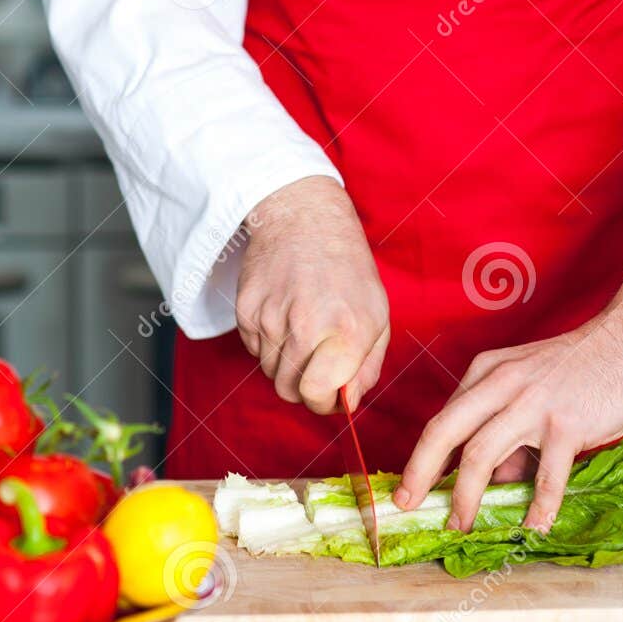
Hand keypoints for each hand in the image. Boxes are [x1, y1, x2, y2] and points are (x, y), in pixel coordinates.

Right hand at [235, 176, 390, 413]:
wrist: (304, 218)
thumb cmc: (348, 270)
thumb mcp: (377, 316)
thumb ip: (366, 368)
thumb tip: (348, 403)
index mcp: (346, 332)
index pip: (317, 396)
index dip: (324, 402)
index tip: (331, 393)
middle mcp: (305, 326)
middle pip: (289, 391)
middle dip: (304, 388)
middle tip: (318, 364)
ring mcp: (270, 318)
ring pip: (269, 372)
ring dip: (286, 364)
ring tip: (303, 330)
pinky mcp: (246, 310)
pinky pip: (253, 350)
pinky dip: (268, 343)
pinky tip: (285, 316)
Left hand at [395, 272, 622, 531]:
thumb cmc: (583, 368)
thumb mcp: (532, 390)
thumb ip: (510, 433)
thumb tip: (496, 482)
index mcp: (487, 373)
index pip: (444, 419)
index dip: (421, 457)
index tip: (409, 488)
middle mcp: (502, 384)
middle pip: (445, 432)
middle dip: (419, 472)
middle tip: (407, 505)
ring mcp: (534, 403)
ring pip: (482, 453)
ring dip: (466, 496)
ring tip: (461, 525)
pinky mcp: (568, 423)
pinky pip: (546, 474)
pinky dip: (537, 505)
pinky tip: (533, 527)